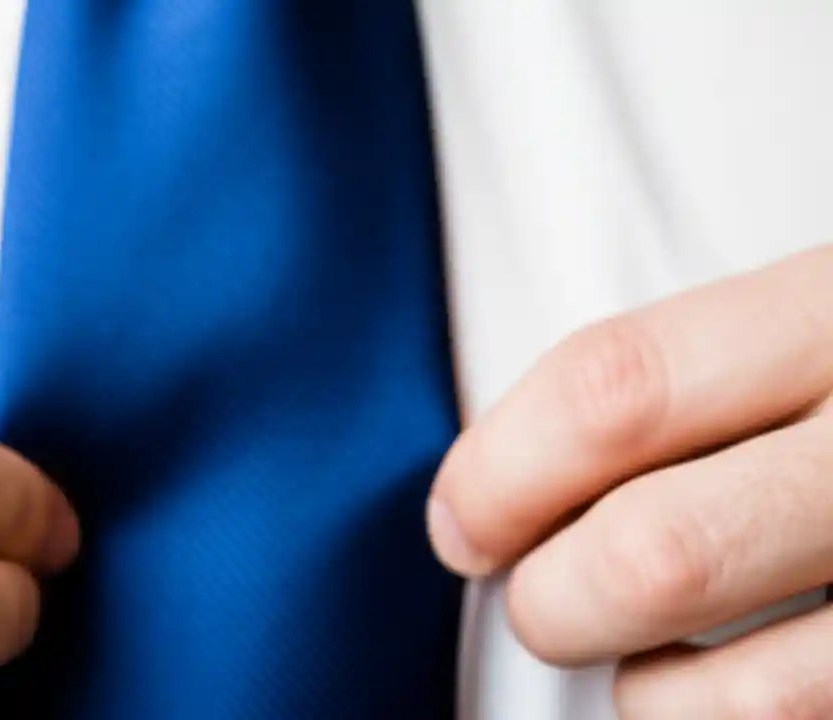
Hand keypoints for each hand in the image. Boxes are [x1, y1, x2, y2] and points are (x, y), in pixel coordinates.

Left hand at [427, 246, 832, 717]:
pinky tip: (744, 688)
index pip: (614, 391)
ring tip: (651, 660)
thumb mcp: (810, 322)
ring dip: (647, 696)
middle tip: (547, 598)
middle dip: (556, 601)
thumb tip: (494, 490)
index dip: (503, 470)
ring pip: (738, 700)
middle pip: (659, 553)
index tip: (464, 520)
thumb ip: (680, 385)